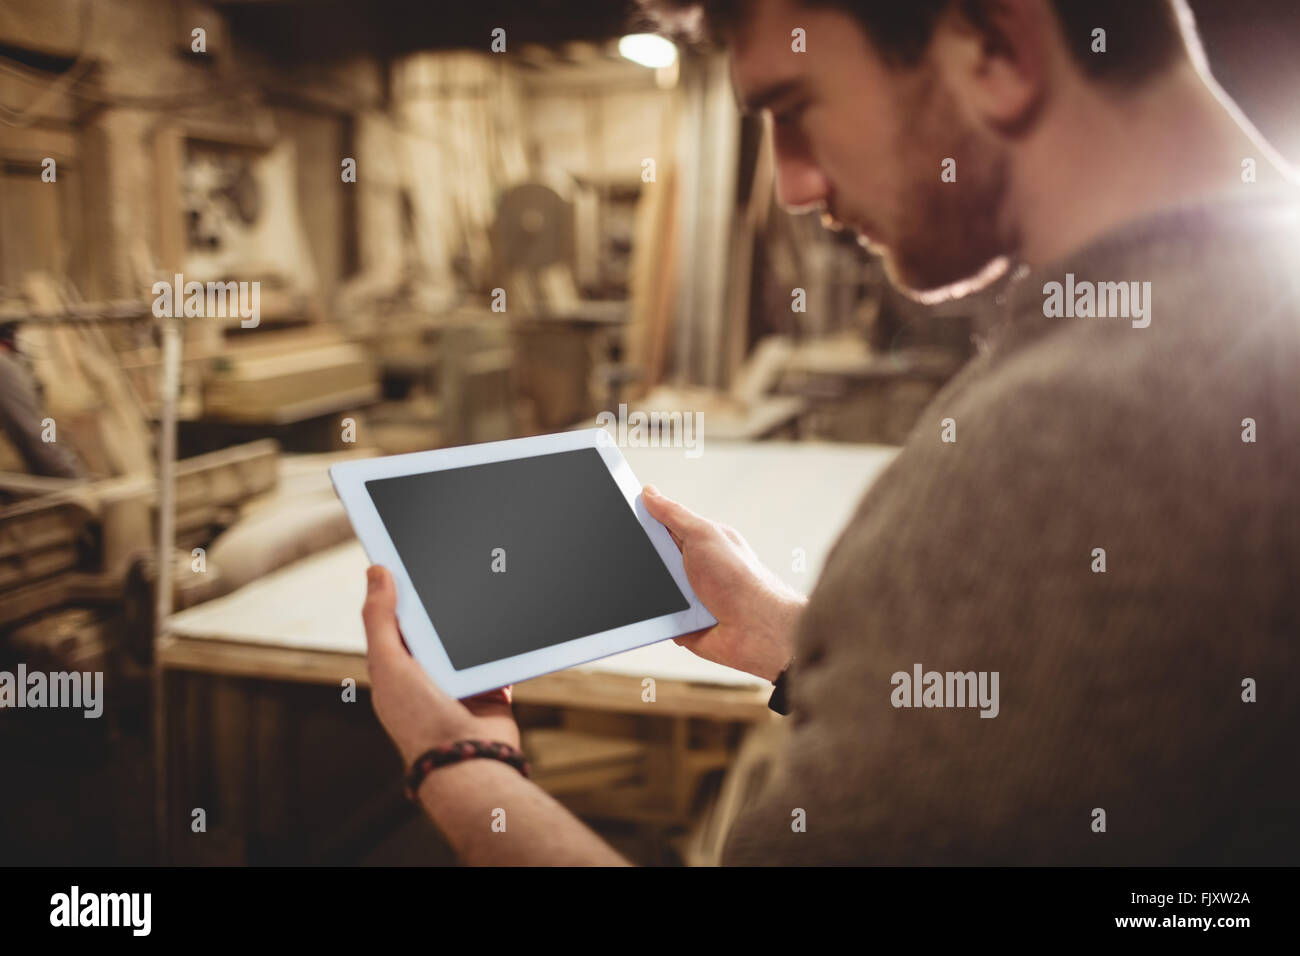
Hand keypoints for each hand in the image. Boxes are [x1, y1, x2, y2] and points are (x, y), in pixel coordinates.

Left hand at [362, 565, 519, 766]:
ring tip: (487, 580)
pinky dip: (506, 640)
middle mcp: (426, 671)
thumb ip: (381, 619)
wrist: (468, 762)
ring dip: (478, 615)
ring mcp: (459, 679)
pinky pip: (500, 653)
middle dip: (444, 595)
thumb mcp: (390, 664)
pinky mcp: (490, 687)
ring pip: (469, 634)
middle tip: (457, 558)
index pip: (395, 616)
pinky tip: (512, 617)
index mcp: (396, 665)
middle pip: (435, 621)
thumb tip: (377, 571)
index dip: (399, 586)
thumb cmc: (420, 722)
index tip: (408, 552)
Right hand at [642, 485, 804, 681]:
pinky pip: (654, 615)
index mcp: (698, 541)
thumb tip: (650, 494)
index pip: (661, 524)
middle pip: (650, 556)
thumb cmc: (742, 580)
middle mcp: (690, 566)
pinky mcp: (679, 621)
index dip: (642, 520)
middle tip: (645, 559)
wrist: (756, 629)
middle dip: (641, 559)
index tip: (621, 515)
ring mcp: (685, 594)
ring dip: (650, 590)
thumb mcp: (704, 535)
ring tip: (666, 592)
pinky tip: (665, 613)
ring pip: (649, 587)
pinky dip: (654, 615)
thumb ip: (674, 515)